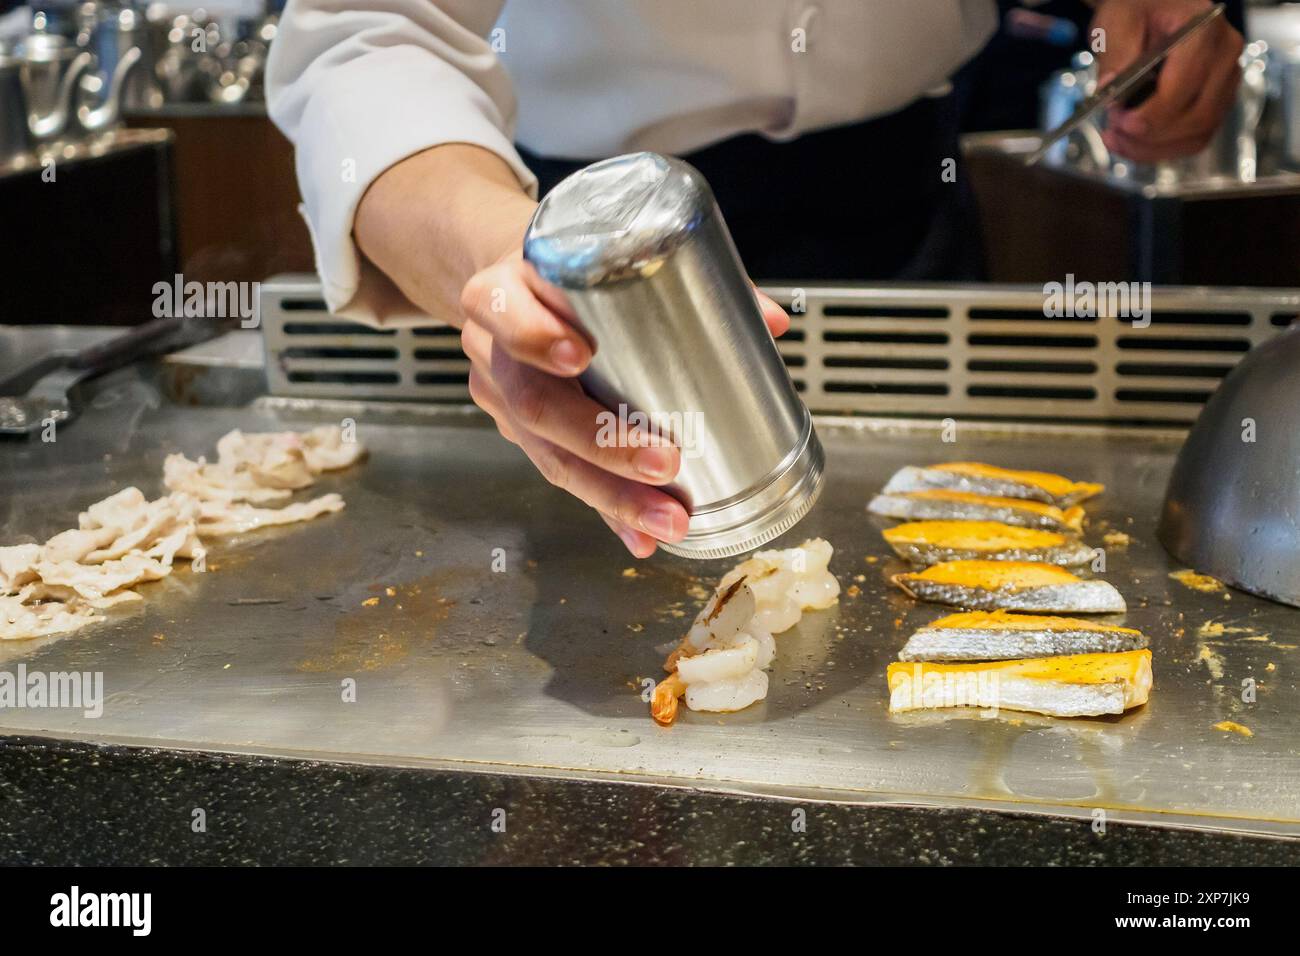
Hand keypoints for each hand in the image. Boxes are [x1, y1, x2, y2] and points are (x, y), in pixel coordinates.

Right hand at [460, 251, 790, 557]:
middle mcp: (493, 349)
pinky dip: (607, 511)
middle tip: (662, 463)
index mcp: (505, 292)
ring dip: (612, 494)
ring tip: (666, 519)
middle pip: (536, 403)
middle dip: (602, 442)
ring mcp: (502, 398)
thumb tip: (772, 320)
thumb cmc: (565, 273)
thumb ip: (690, 278)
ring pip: (549, 455)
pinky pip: (563, 477)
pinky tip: (640, 537)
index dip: (536, 336)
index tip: (580, 355)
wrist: (511, 288)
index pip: (504, 310)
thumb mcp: (602, 257)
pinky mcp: (519, 436)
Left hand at [1092, 0, 1242, 162]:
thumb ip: (1115, 53)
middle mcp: (1225, 55)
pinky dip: (1161, 149)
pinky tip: (1131, 143)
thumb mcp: (1117, 21)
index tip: (1118, 122)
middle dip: (1150, 135)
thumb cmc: (1137, 8)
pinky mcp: (1216, 101)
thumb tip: (1109, 90)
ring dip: (1153, 148)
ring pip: (1198, 134)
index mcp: (1203, 30)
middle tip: (1112, 131)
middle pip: (1198, 116)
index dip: (1152, 114)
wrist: (1152, 6)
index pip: (1185, 85)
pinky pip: (1195, 138)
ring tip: (1115, 138)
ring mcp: (1225, 80)